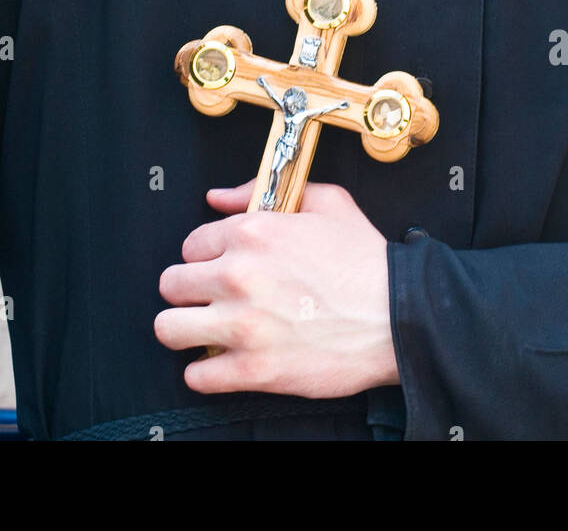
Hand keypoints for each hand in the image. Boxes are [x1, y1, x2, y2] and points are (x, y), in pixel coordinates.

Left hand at [154, 178, 399, 396]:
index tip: (220, 266)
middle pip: (171, 283)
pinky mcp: (253, 370)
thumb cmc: (365, 258)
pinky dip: (205, 371)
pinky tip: (224, 361)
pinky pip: (196, 376)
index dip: (205, 255)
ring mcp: (242, 326)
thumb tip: (217, 197)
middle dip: (189, 289)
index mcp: (252, 233)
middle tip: (213, 297)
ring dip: (184, 328)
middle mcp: (238, 276)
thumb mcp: (326, 202)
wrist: (399, 315)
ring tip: (207, 329)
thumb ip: (261, 192)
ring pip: (168, 327)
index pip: (191, 243)